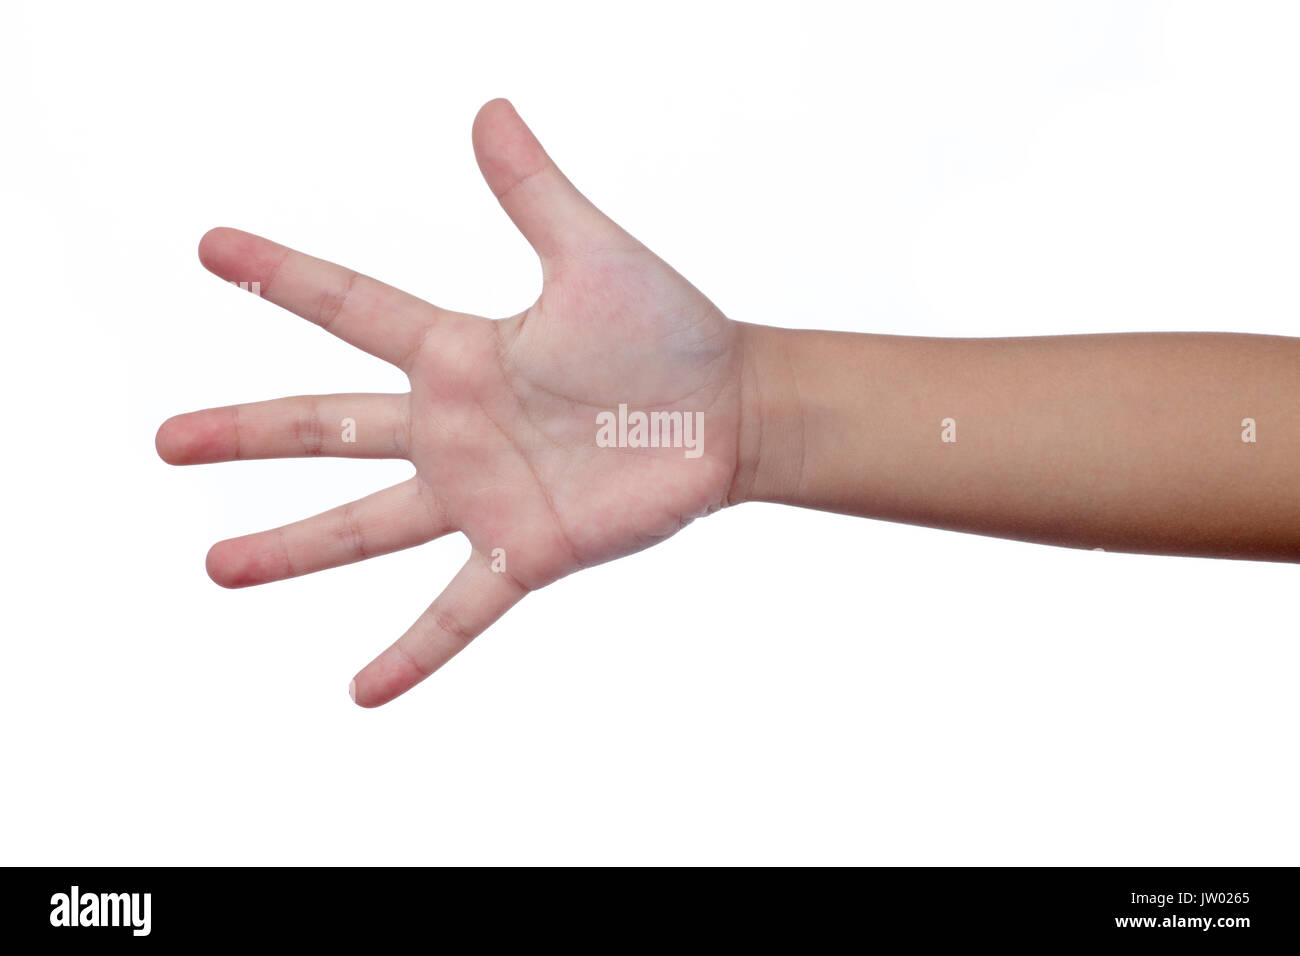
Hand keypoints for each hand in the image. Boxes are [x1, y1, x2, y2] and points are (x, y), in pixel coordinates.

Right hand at [157, 99, 748, 706]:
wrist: (731, 413)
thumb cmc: (669, 331)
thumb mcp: (591, 255)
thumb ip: (533, 194)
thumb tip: (488, 110)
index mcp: (460, 352)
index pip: (351, 308)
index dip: (282, 276)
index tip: (211, 248)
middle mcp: (454, 427)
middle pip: (328, 427)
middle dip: (247, 433)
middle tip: (167, 442)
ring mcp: (482, 494)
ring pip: (368, 526)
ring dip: (293, 549)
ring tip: (217, 568)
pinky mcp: (525, 551)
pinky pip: (457, 609)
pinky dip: (413, 652)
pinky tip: (362, 692)